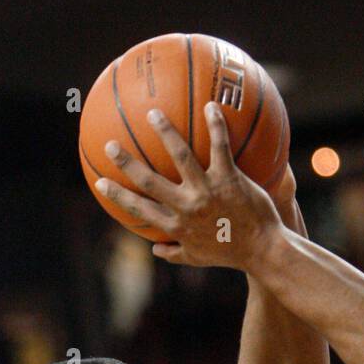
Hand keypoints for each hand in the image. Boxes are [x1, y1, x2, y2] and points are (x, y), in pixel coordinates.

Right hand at [97, 102, 283, 271]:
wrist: (263, 251)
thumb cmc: (230, 254)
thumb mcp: (198, 258)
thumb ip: (175, 252)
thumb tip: (154, 248)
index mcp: (177, 226)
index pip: (140, 209)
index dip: (118, 195)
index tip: (100, 181)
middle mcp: (188, 208)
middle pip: (151, 182)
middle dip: (128, 163)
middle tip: (111, 144)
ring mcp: (208, 192)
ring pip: (181, 157)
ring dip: (166, 133)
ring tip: (154, 113)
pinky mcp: (230, 179)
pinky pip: (220, 147)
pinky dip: (215, 125)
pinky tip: (210, 105)